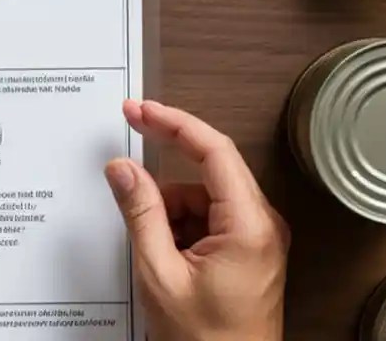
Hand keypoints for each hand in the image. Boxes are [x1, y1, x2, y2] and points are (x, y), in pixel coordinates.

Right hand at [105, 99, 288, 340]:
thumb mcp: (160, 274)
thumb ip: (141, 213)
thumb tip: (123, 168)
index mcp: (250, 226)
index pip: (214, 151)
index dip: (173, 123)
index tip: (139, 111)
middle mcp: (262, 225)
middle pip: (208, 171)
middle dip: (165, 168)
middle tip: (127, 147)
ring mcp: (257, 239)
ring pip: (203, 196)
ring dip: (170, 208)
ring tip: (153, 250)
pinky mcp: (247, 251)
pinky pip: (208, 219)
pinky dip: (179, 226)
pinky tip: (164, 254)